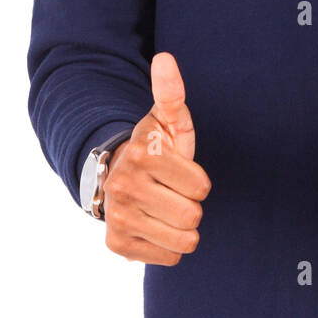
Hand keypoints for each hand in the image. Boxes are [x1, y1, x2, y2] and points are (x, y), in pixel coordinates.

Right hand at [102, 52, 211, 265]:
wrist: (118, 177)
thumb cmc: (156, 148)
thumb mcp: (167, 120)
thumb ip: (171, 92)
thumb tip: (165, 58)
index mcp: (143, 153)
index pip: (201, 187)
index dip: (197, 181)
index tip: (178, 171)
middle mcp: (124, 185)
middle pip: (192, 216)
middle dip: (190, 206)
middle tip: (172, 192)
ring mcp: (118, 216)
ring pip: (182, 242)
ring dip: (181, 229)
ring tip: (165, 209)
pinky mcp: (116, 244)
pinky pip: (167, 259)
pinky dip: (167, 247)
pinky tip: (154, 226)